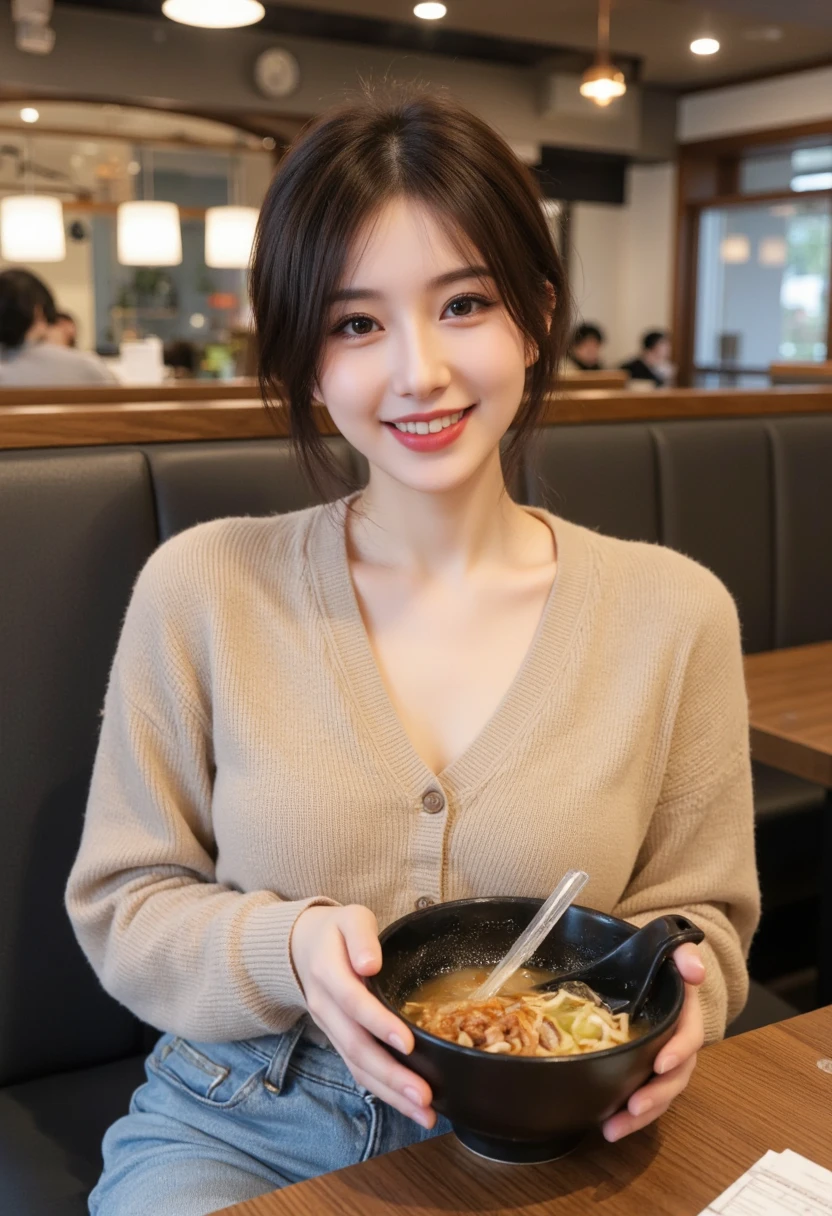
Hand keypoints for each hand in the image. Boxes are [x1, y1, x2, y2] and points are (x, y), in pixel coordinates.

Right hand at [290, 904, 435, 1129]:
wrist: (302, 947)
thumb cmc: (337, 931)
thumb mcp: (350, 918)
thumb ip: (361, 936)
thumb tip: (369, 964)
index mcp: (328, 973)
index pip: (354, 1002)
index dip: (379, 1024)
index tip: (408, 1042)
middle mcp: (326, 1007)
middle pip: (356, 1047)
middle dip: (390, 1075)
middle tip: (424, 1096)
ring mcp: (330, 1029)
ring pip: (357, 1067)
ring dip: (390, 1093)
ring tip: (424, 1113)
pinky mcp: (338, 1041)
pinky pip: (358, 1070)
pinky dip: (383, 1091)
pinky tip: (409, 1105)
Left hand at [602, 942, 705, 1141]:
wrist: (647, 972)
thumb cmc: (658, 963)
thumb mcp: (671, 950)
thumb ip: (683, 953)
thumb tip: (695, 971)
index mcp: (685, 1016)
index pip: (689, 1038)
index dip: (678, 1051)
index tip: (660, 1063)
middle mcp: (678, 1045)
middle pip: (675, 1078)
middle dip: (657, 1096)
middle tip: (634, 1107)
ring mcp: (661, 1062)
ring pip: (659, 1095)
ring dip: (640, 1116)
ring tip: (613, 1130)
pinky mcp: (643, 1072)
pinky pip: (642, 1097)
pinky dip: (628, 1115)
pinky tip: (606, 1126)